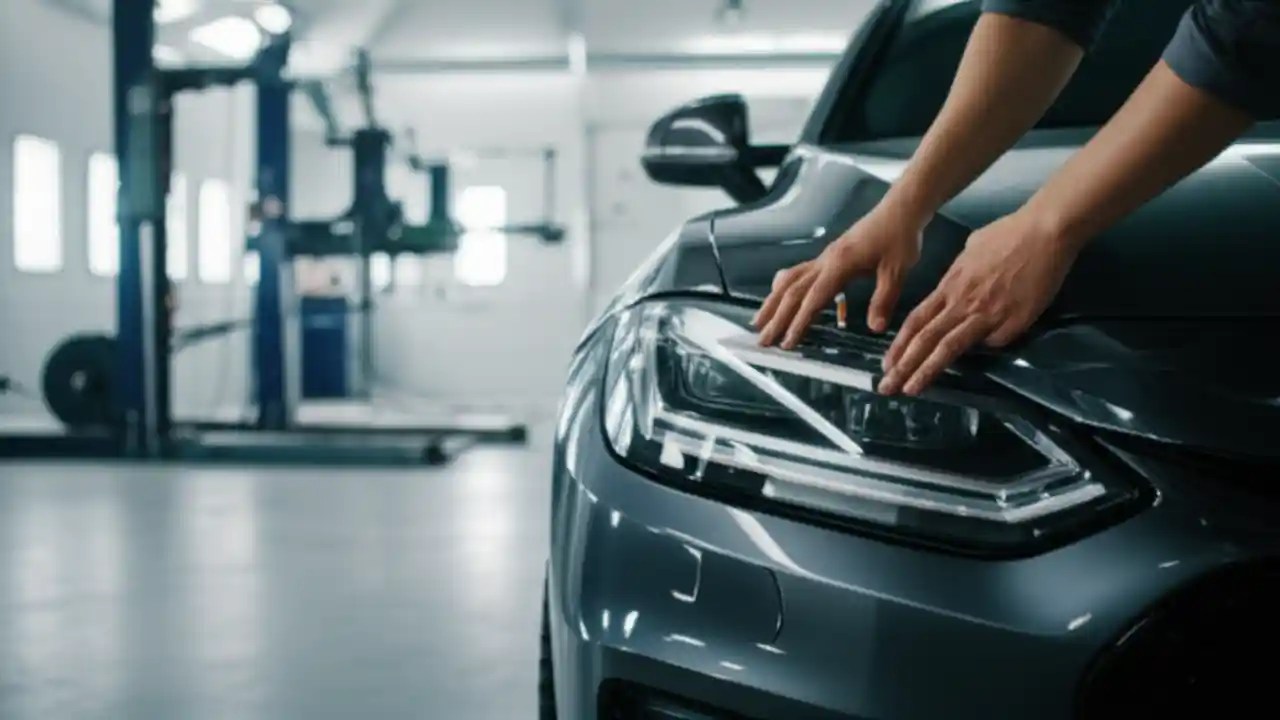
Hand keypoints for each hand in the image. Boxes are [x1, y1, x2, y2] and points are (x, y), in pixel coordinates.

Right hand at [753, 204, 924, 347]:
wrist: (899, 210)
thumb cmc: (899, 236)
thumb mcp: (897, 270)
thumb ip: (883, 299)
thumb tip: (875, 327)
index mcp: (839, 264)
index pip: (812, 298)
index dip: (798, 322)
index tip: (788, 342)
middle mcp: (825, 261)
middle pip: (792, 292)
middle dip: (776, 318)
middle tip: (763, 340)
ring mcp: (823, 258)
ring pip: (789, 281)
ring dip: (772, 303)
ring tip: (758, 322)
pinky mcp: (827, 257)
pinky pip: (797, 273)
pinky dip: (782, 287)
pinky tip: (777, 296)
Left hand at [878, 210, 1080, 395]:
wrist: (1045, 232)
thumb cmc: (1009, 233)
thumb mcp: (971, 249)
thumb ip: (959, 274)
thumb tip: (957, 286)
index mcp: (950, 286)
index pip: (916, 321)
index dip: (899, 345)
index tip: (886, 364)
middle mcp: (962, 303)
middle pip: (925, 339)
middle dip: (902, 366)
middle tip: (886, 387)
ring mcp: (987, 314)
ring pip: (950, 348)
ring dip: (927, 371)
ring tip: (910, 390)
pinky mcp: (1014, 322)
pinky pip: (996, 342)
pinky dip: (988, 348)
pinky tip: (987, 353)